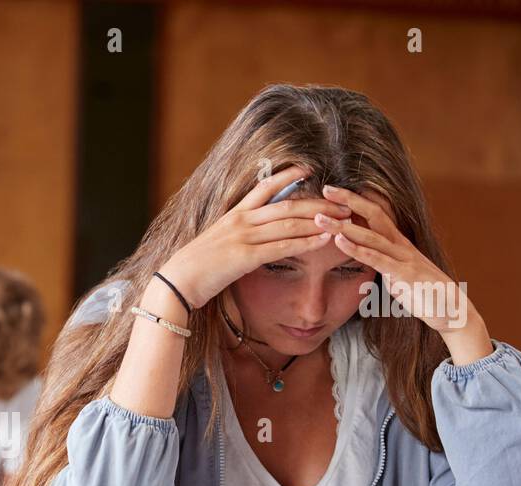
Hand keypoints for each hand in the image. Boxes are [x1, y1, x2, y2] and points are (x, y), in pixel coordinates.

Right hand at [149, 166, 351, 311]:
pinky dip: (307, 242)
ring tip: (344, 218)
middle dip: (318, 201)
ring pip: (289, 223)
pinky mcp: (246, 257)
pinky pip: (283, 247)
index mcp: (233, 215)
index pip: (264, 187)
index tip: (310, 169)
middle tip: (344, 199)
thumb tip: (246, 237)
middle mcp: (241, 221)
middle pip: (287, 204)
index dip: (288, 176)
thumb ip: (234, 236)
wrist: (177, 281)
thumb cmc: (194, 268)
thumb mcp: (215, 243)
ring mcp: (244, 237)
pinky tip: (325, 239)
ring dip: (319, 220)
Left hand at [314, 184, 492, 363]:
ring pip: (371, 236)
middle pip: (374, 214)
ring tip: (320, 218)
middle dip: (349, 201)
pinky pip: (377, 259)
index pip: (376, 214)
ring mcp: (404, 258)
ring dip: (343, 226)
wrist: (452, 312)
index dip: (356, 201)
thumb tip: (365, 259)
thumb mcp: (398, 274)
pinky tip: (340, 241)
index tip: (333, 191)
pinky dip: (358, 249)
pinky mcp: (404, 275)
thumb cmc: (424, 294)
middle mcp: (401, 245)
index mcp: (399, 243)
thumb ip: (382, 263)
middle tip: (325, 189)